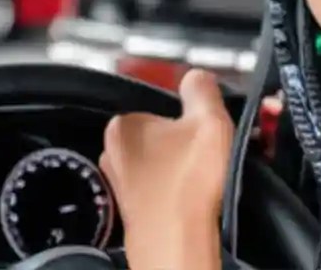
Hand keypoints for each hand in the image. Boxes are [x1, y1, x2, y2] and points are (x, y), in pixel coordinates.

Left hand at [100, 69, 233, 269]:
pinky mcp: (133, 209)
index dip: (189, 119)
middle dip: (185, 144)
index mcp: (123, 124)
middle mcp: (113, 153)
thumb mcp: (208, 119)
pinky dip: (176, 191)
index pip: (162, 107)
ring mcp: (121, 184)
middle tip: (206, 156)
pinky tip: (191, 199)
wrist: (175, 243)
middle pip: (161, 136)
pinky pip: (161, 189)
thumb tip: (198, 76)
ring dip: (182, 169)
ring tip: (201, 180)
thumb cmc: (186, 185)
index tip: (204, 133)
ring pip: (162, 164)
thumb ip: (201, 88)